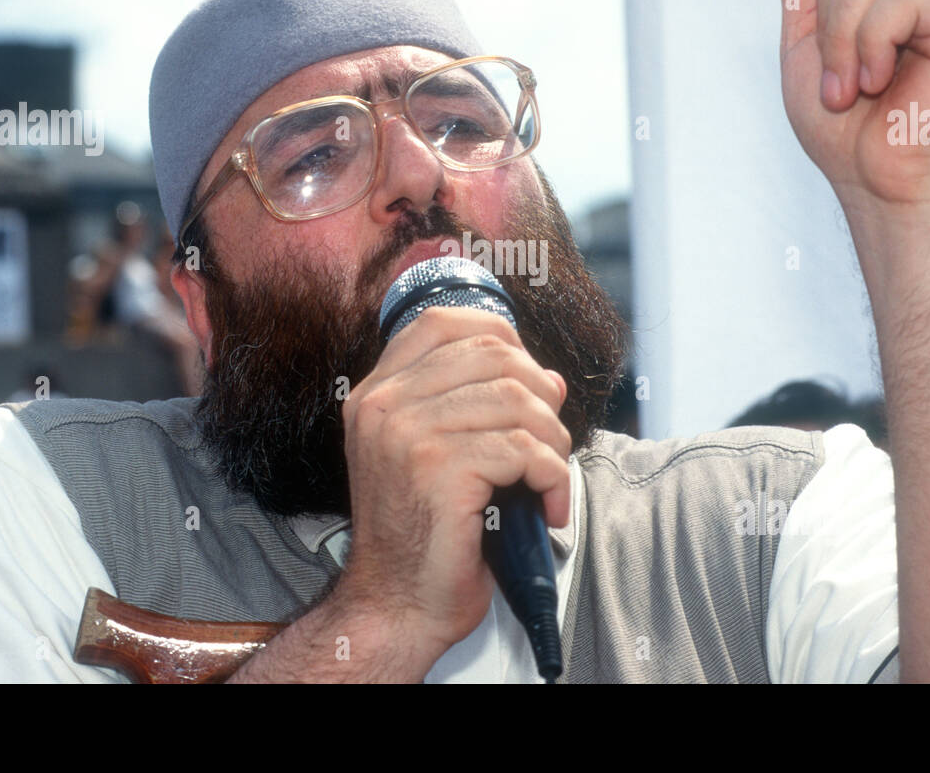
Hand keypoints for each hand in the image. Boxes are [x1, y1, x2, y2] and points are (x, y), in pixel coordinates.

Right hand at [338, 307, 570, 668]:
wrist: (396, 606)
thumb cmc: (424, 537)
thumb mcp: (436, 457)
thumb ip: (477, 407)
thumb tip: (548, 378)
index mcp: (377, 395)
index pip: (443, 322)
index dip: (501, 338)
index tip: (527, 382)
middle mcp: (384, 405)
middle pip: (493, 354)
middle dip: (540, 395)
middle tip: (547, 444)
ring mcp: (407, 433)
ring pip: (517, 399)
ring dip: (552, 442)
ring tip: (548, 480)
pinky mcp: (439, 469)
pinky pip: (524, 449)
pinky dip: (553, 478)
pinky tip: (547, 507)